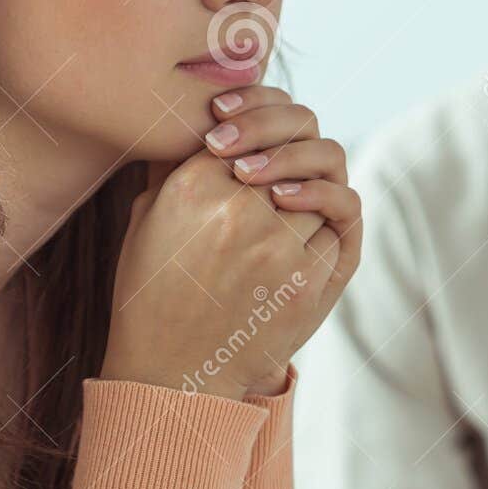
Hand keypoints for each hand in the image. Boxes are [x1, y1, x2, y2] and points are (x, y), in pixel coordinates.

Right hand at [102, 89, 361, 399]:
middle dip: (293, 144)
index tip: (249, 140)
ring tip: (289, 197)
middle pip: (297, 143)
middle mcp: (239, 210)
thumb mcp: (146, 218)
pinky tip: (308, 221)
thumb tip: (212, 117)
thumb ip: (177, 165)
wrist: (173, 371)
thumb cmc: (154, 290)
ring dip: (312, 183)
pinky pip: (341, 221)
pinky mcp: (310, 279)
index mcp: (192, 187)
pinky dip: (330, 213)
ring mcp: (280, 245)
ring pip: (325, 180)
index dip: (260, 122)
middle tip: (281, 160)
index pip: (252, 124)